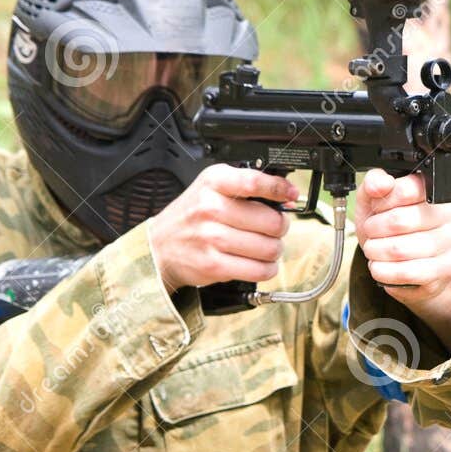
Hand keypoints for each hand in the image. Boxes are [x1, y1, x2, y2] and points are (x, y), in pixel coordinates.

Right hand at [146, 165, 297, 291]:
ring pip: (269, 248)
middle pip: (271, 221)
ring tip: (264, 247)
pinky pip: (259, 270)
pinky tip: (259, 262)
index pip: (254, 181)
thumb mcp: (212, 188)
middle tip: (272, 229)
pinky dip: (267, 268)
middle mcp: (211, 208)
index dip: (280, 189)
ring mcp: (211, 238)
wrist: (159, 247)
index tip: (291, 195)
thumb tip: (288, 197)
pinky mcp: (214, 264)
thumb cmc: (192, 217)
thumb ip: (247, 187)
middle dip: (280, 227)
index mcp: (214, 182)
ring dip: (274, 250)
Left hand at [353, 171, 450, 345]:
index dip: (381, 201)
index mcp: (437, 190)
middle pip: (400, 220)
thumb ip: (375, 184)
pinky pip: (409, 273)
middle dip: (374, 228)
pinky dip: (385, 271)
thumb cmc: (392, 227)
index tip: (375, 208)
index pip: (407, 190)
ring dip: (376, 251)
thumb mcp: (377, 201)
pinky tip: (380, 267)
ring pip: (401, 249)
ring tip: (373, 250)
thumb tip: (378, 183)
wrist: (405, 261)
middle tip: (370, 232)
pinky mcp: (447, 270)